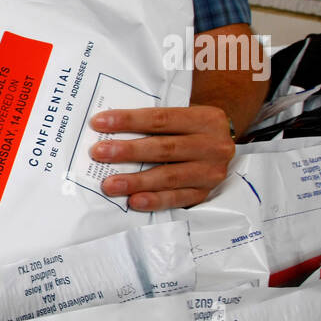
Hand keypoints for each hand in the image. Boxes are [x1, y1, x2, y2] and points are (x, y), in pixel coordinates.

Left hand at [89, 105, 233, 211]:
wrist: (222, 150)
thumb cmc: (192, 132)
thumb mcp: (184, 118)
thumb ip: (157, 122)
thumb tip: (109, 127)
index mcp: (206, 119)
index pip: (161, 118)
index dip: (129, 120)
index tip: (99, 123)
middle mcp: (212, 146)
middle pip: (164, 148)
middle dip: (128, 151)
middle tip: (99, 153)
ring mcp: (210, 172)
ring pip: (168, 177)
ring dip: (136, 181)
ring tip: (109, 184)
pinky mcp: (204, 193)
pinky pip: (176, 199)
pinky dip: (154, 200)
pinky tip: (134, 201)